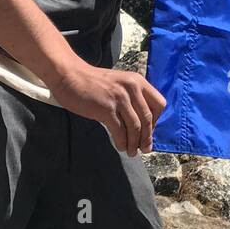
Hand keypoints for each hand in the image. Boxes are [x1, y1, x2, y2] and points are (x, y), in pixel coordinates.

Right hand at [46, 61, 167, 156]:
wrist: (70, 76)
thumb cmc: (94, 82)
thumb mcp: (120, 83)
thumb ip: (132, 96)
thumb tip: (141, 120)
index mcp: (138, 82)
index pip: (159, 104)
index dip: (157, 120)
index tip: (150, 131)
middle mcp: (132, 88)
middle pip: (147, 118)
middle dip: (147, 137)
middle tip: (145, 148)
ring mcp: (119, 98)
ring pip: (135, 126)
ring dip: (134, 142)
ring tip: (132, 151)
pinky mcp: (106, 109)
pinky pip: (119, 130)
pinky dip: (122, 142)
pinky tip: (121, 147)